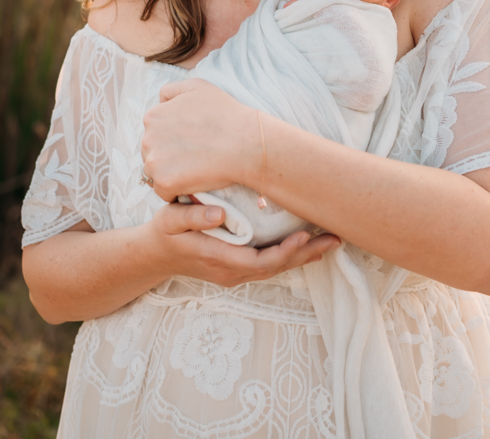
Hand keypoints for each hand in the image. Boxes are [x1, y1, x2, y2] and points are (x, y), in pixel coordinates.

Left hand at [143, 79, 256, 199]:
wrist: (244, 142)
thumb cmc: (225, 114)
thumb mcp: (197, 86)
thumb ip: (171, 91)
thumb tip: (160, 101)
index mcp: (153, 116)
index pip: (154, 133)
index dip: (172, 139)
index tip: (191, 142)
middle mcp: (147, 138)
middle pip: (152, 153)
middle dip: (168, 156)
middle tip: (195, 156)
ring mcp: (154, 161)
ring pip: (155, 173)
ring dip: (171, 174)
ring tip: (195, 169)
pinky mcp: (164, 182)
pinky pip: (164, 192)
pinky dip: (177, 191)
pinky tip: (194, 182)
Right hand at [148, 201, 339, 287]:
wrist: (155, 255)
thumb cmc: (164, 233)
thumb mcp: (170, 220)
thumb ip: (192, 217)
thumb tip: (220, 216)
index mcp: (217, 259)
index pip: (259, 261)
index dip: (285, 251)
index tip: (305, 235)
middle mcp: (230, 271)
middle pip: (275, 268)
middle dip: (305, 254)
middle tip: (334, 239)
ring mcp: (235, 273)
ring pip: (276, 269)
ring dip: (303, 256)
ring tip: (330, 242)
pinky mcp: (238, 269)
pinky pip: (269, 265)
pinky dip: (291, 256)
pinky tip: (308, 247)